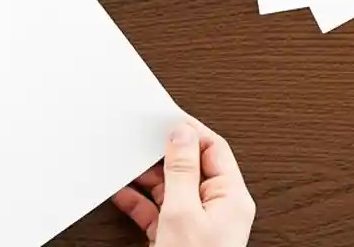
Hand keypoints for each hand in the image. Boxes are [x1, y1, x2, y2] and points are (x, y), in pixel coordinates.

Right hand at [111, 119, 254, 245]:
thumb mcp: (183, 211)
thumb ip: (181, 169)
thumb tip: (180, 132)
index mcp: (231, 196)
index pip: (214, 148)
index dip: (189, 130)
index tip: (164, 119)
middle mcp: (218, 207)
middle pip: (190, 166)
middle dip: (162, 154)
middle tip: (140, 141)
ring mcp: (198, 222)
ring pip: (171, 187)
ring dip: (146, 178)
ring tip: (125, 166)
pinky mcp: (178, 235)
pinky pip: (157, 208)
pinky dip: (138, 200)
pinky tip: (122, 194)